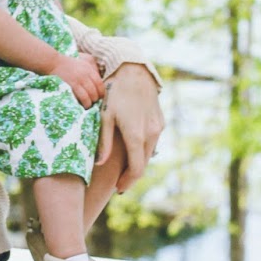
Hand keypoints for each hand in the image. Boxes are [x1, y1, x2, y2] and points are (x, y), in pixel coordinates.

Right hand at [52, 53, 104, 107]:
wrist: (53, 63)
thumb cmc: (67, 63)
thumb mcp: (82, 60)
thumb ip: (91, 68)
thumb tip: (98, 78)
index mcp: (89, 68)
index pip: (100, 82)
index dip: (102, 92)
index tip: (100, 97)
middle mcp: (86, 74)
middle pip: (96, 90)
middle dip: (96, 98)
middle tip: (93, 102)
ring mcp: (80, 80)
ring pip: (91, 94)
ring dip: (91, 102)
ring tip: (88, 105)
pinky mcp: (73, 85)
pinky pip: (83, 96)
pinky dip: (86, 102)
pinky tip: (84, 105)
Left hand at [95, 63, 163, 191]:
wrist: (134, 72)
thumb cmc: (115, 93)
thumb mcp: (105, 117)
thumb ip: (104, 142)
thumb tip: (100, 164)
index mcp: (136, 135)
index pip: (136, 169)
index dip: (127, 182)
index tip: (118, 188)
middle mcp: (151, 134)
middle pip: (143, 164)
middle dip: (132, 176)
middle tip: (119, 183)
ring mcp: (158, 127)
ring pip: (149, 153)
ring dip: (138, 163)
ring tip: (124, 169)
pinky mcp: (160, 121)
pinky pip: (152, 142)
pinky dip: (143, 151)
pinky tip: (132, 151)